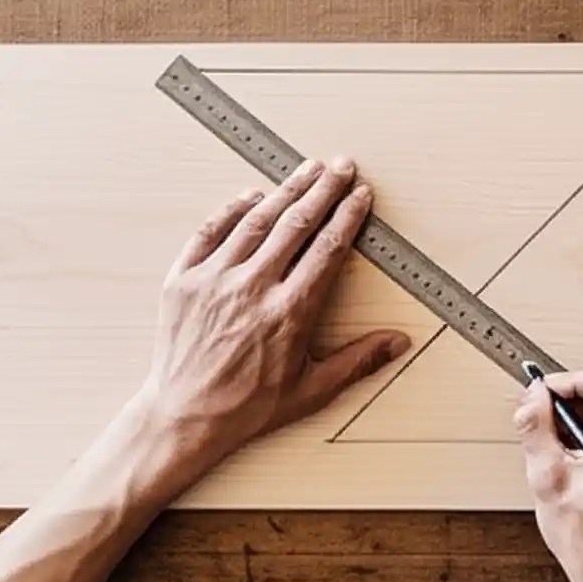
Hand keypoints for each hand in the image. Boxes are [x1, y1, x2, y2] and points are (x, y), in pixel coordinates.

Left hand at [130, 156, 410, 497]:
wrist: (185, 415)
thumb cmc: (249, 407)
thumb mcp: (312, 390)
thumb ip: (358, 360)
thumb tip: (399, 341)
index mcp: (289, 313)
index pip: (326, 249)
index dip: (347, 217)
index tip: (361, 196)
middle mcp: (252, 289)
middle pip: (295, 224)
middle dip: (324, 189)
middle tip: (343, 166)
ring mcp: (214, 281)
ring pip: (256, 221)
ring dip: (285, 190)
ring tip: (308, 168)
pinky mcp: (183, 280)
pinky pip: (209, 232)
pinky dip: (232, 210)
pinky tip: (251, 194)